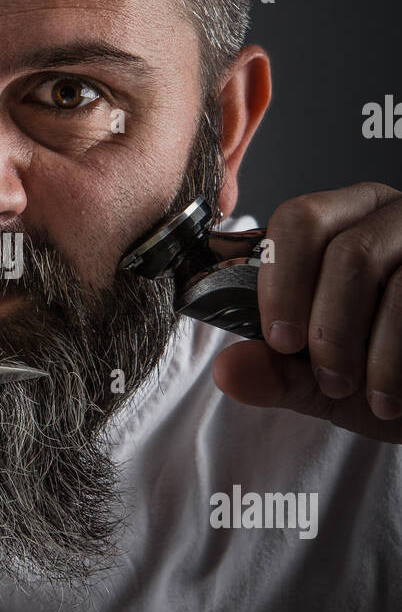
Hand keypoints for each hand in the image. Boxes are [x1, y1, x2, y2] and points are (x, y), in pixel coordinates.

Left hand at [212, 183, 401, 442]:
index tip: (281, 342)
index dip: (283, 282)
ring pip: (381, 270)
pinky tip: (392, 394)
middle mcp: (385, 217)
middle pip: (345, 249)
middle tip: (328, 378)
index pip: (298, 221)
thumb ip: (275, 373)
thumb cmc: (375, 374)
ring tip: (366, 395)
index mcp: (338, 224)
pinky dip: (396, 358)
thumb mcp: (318, 381)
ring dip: (366, 347)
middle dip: (328, 324)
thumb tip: (227, 370)